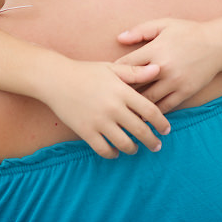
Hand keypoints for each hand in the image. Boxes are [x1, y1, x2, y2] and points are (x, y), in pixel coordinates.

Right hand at [37, 59, 170, 158]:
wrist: (55, 79)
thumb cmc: (86, 72)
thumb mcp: (112, 68)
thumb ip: (135, 72)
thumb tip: (159, 69)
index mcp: (122, 91)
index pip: (150, 111)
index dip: (161, 123)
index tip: (166, 130)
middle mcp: (113, 108)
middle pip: (141, 130)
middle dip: (152, 141)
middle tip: (157, 146)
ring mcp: (99, 121)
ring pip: (124, 143)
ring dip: (133, 149)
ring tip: (135, 148)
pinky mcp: (85, 131)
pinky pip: (103, 149)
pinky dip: (112, 153)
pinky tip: (115, 151)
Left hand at [116, 18, 221, 112]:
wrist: (218, 43)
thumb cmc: (188, 31)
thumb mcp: (164, 24)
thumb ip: (140, 31)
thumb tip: (119, 38)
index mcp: (154, 50)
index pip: (125, 66)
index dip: (113, 73)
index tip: (105, 79)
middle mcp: (163, 68)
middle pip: (133, 85)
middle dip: (120, 92)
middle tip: (108, 98)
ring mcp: (175, 82)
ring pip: (147, 100)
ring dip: (135, 105)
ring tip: (122, 110)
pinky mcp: (185, 92)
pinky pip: (165, 107)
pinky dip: (153, 112)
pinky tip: (144, 115)